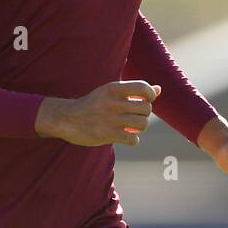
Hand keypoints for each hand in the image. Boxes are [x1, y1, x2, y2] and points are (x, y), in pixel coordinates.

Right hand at [36, 81, 161, 147]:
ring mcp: (111, 119)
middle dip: (144, 114)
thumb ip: (134, 90)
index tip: (145, 100)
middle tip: (134, 117)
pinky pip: (133, 139)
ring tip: (131, 127)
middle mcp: (113, 103)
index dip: (150, 95)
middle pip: (146, 109)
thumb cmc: (93, 104)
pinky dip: (133, 140)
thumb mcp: (110, 92)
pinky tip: (126, 137)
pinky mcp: (108, 135)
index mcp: (114, 89)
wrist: (68, 119)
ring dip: (140, 128)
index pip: (144, 88)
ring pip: (142, 124)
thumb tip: (159, 89)